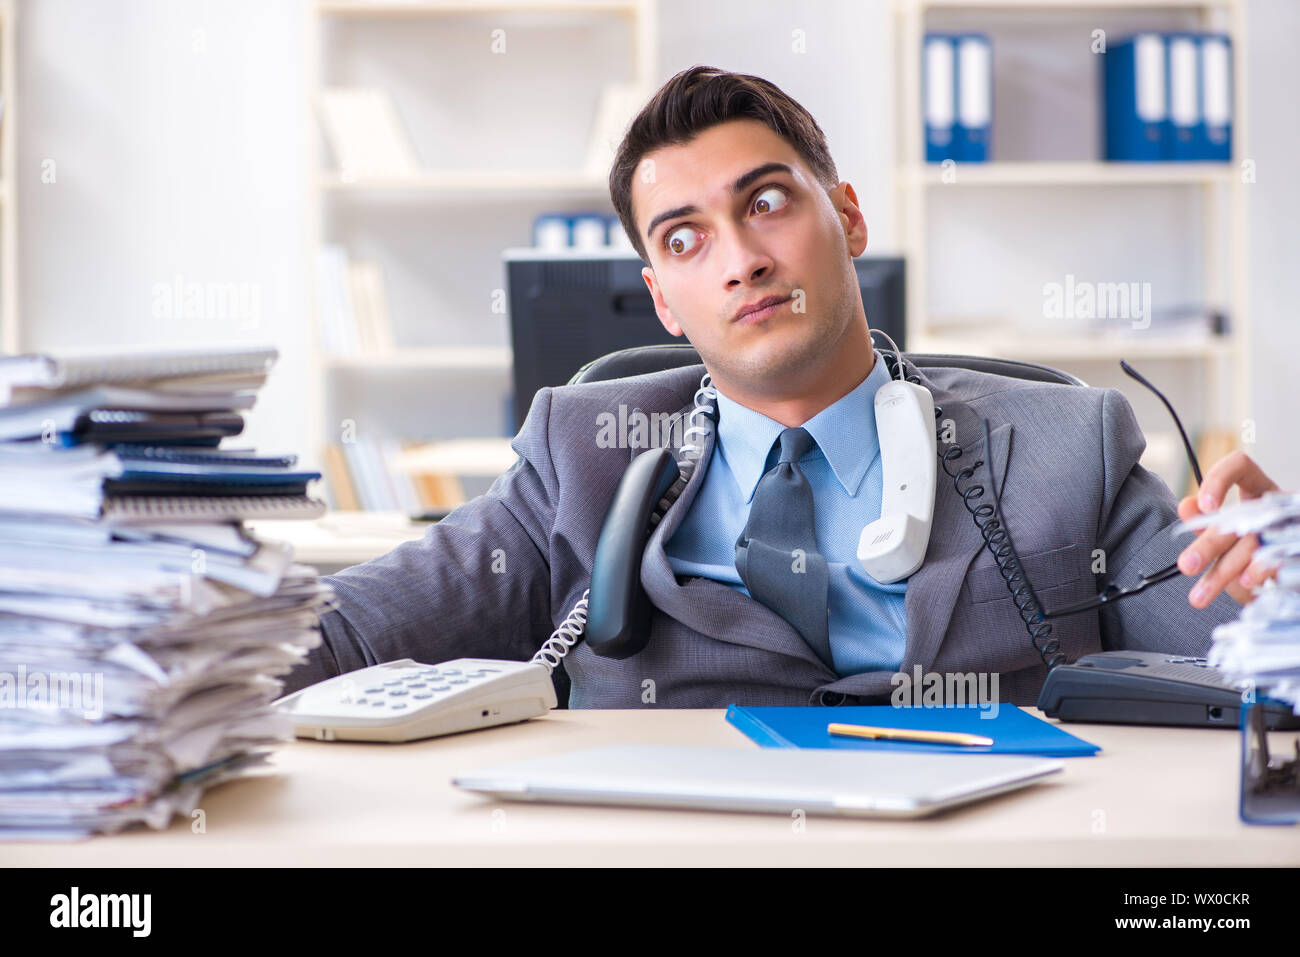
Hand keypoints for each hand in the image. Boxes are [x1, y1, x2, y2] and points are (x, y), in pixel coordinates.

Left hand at [1177, 450, 1281, 607]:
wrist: (1289, 574)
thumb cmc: (1255, 550)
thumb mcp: (1226, 537)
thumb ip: (1205, 524)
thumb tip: (1187, 506)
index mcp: (1257, 490)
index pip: (1239, 466)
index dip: (1220, 480)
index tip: (1204, 506)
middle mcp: (1277, 504)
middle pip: (1239, 516)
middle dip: (1209, 544)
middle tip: (1186, 565)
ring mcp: (1292, 525)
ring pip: (1254, 543)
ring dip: (1223, 571)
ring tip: (1200, 595)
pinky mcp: (1297, 548)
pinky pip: (1278, 557)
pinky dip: (1259, 571)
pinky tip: (1244, 584)